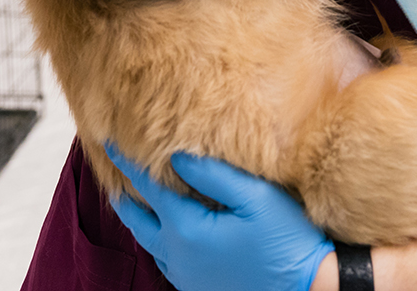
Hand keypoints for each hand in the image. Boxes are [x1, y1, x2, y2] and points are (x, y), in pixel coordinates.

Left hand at [108, 145, 333, 290]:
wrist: (307, 289)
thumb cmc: (286, 241)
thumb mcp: (256, 198)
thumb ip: (213, 175)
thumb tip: (177, 156)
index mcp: (188, 230)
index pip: (148, 188)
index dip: (127, 163)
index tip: (109, 142)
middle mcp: (178, 255)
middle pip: (136, 219)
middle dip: (124, 193)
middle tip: (114, 169)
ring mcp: (185, 275)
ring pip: (148, 241)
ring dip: (139, 215)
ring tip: (135, 193)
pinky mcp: (197, 285)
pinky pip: (164, 256)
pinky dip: (156, 235)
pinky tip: (166, 224)